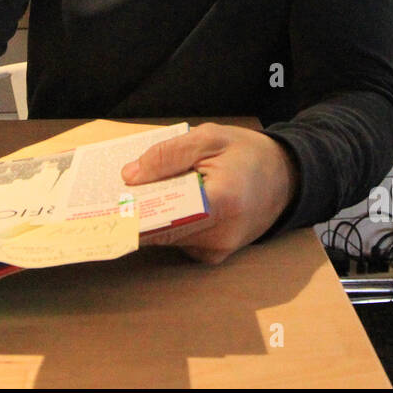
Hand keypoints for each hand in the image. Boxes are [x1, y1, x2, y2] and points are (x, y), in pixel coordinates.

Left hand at [121, 124, 297, 263]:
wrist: (287, 178)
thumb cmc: (249, 154)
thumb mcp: (210, 138)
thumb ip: (168, 154)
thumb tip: (130, 176)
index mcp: (222, 201)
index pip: (166, 218)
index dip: (132, 215)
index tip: (104, 208)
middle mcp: (221, 234)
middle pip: (162, 232)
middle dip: (133, 216)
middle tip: (104, 200)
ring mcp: (218, 249)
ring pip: (167, 239)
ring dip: (147, 220)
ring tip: (126, 197)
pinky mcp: (215, 255)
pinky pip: (179, 241)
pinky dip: (164, 225)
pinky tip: (155, 205)